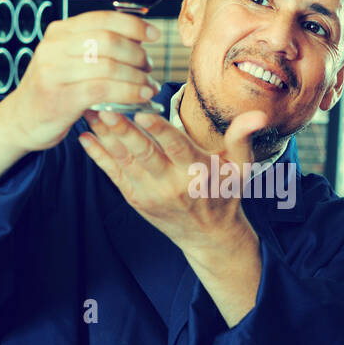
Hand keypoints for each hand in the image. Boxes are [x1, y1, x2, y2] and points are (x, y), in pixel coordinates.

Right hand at [1, 10, 160, 153]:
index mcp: (59, 31)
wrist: (19, 120)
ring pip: (109, 65)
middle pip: (109, 40)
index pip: (103, 18)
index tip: (154, 35)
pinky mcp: (60, 98)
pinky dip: (127, 92)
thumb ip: (94, 46)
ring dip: (137, 77)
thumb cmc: (52, 90)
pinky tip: (140, 97)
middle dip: (137, 54)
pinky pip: (103, 90)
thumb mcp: (67, 59)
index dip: (134, 24)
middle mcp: (54, 47)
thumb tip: (137, 37)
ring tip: (149, 86)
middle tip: (148, 67)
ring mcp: (54, 72)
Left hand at [77, 106, 268, 251]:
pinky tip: (85, 137)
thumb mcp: (241, 168)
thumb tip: (258, 114)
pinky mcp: (134, 198)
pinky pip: (113, 175)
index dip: (160, 130)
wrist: (208, 237)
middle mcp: (171, 184)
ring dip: (105, 137)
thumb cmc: (225, 194)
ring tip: (89, 112)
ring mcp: (149, 193)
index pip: (177, 147)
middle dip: (122, 131)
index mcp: (196, 172)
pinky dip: (98, 156)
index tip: (144, 111)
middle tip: (104, 107)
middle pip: (144, 154)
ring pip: (124, 161)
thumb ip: (242, 138)